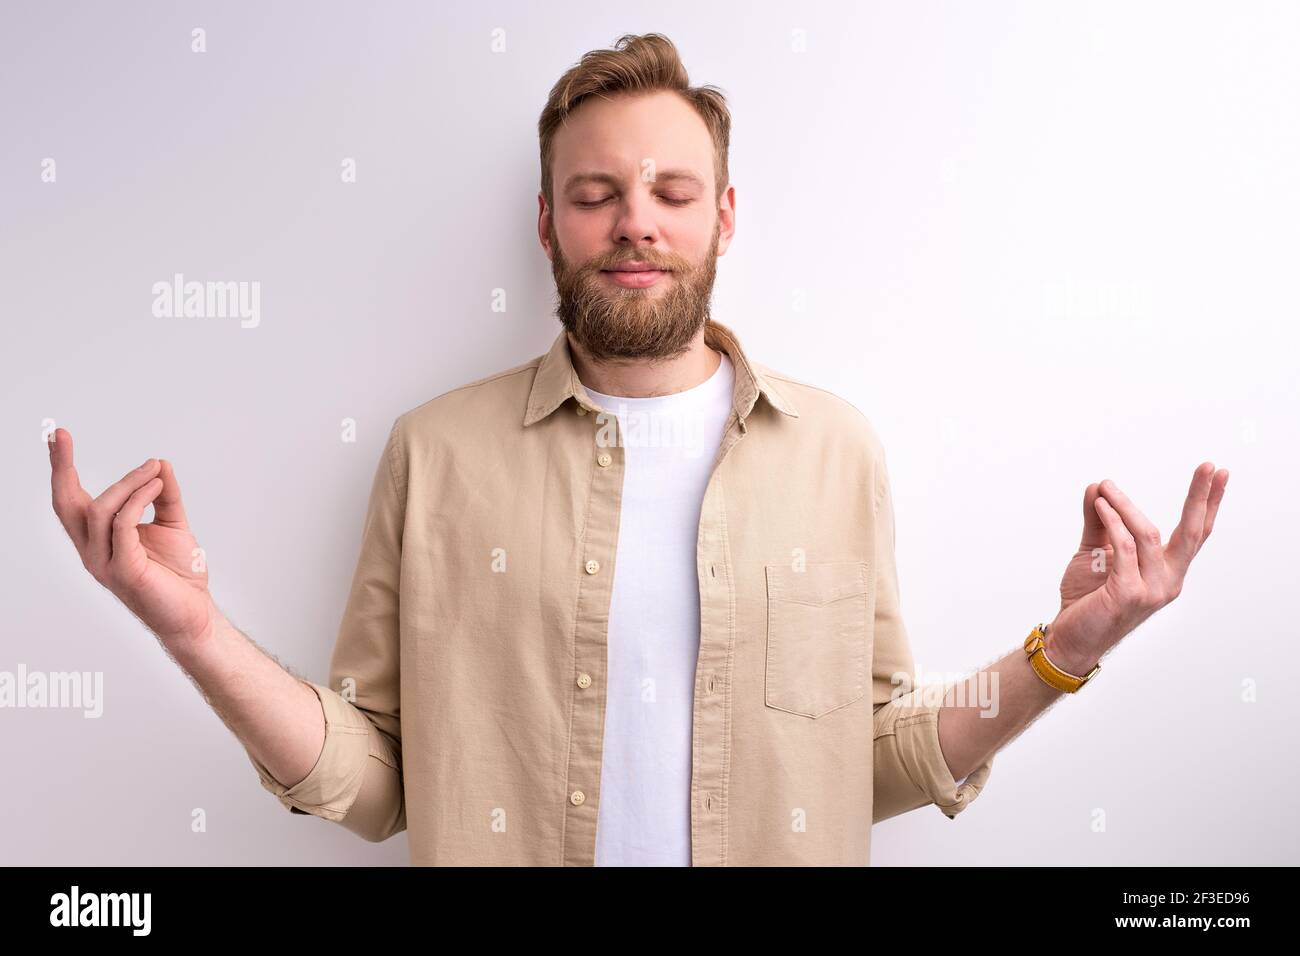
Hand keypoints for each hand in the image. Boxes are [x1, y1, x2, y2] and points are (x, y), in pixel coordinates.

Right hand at [48, 427, 214, 645]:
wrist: (194, 613)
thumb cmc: (179, 575)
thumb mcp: (171, 524)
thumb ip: (164, 495)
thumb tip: (160, 463)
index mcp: (98, 539)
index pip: (70, 500)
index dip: (60, 468)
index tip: (57, 435)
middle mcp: (93, 550)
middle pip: (65, 504)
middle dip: (60, 467)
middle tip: (62, 435)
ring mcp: (105, 562)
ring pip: (100, 510)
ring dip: (128, 482)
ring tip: (153, 470)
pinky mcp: (124, 570)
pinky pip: (122, 526)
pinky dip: (138, 500)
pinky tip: (157, 486)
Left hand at [1049, 462, 1228, 670]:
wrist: (1070, 635)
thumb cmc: (1087, 597)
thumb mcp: (1094, 551)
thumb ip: (1099, 520)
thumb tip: (1097, 486)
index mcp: (1167, 571)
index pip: (1195, 533)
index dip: (1208, 503)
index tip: (1220, 474)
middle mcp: (1168, 581)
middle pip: (1193, 533)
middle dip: (1200, 497)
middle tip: (1209, 466)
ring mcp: (1152, 590)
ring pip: (1148, 534)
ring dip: (1125, 505)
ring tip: (1105, 486)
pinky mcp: (1129, 594)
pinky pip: (1124, 548)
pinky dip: (1112, 522)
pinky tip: (1100, 504)